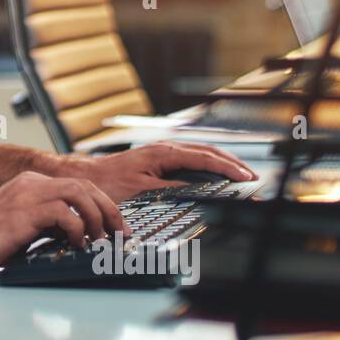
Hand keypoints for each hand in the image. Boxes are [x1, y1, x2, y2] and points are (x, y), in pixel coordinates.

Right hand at [0, 171, 129, 278]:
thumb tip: (80, 237)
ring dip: (97, 217)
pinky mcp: (21, 212)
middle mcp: (30, 184)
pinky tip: (78, 246)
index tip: (117, 229)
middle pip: (85, 186)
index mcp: (30, 185)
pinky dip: (78, 229)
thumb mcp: (22, 230)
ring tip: (101, 240)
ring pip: (79, 193)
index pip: (79, 186)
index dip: (103, 206)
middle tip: (121, 235)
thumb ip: (47, 225)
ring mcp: (25, 195)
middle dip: (110, 210)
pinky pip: (63, 213)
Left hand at [79, 141, 256, 203]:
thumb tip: (198, 191)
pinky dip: (208, 165)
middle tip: (252, 177)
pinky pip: (191, 159)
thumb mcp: (141, 189)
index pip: (205, 158)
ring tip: (241, 174)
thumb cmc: (108, 182)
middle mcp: (166, 148)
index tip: (246, 178)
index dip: (228, 168)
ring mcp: (163, 152)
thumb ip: (170, 189)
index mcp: (164, 153)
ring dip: (222, 162)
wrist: (87, 176)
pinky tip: (215, 174)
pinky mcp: (159, 159)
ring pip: (200, 153)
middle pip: (208, 151)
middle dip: (232, 162)